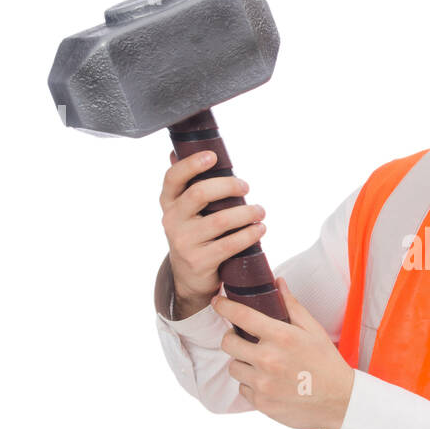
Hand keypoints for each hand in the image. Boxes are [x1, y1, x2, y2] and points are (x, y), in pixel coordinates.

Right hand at [160, 149, 267, 315]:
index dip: (191, 164)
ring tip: (260, 211)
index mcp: (169, 202)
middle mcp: (172, 220)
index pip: (173, 177)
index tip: (213, 156)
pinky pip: (229, 244)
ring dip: (247, 213)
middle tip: (247, 187)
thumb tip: (179, 150)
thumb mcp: (186, 211)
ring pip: (220, 220)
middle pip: (199, 193)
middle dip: (229, 186)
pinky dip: (249, 235)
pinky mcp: (199, 261)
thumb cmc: (195, 235)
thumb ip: (187, 185)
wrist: (189, 278)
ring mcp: (184, 242)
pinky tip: (260, 229)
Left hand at [213, 277, 354, 428]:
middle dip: (233, 338)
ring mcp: (263, 383)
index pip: (242, 315)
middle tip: (244, 339)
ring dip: (242, 363)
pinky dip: (251, 384)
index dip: (224, 306)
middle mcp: (268, 360)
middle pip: (228, 343)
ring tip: (260, 364)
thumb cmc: (327, 363)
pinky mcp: (261, 402)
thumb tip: (278, 283)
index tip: (217, 303)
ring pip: (233, 367)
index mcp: (282, 337)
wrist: (340, 402)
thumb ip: (292, 306)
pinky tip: (268, 382)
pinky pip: (242, 388)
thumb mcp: (314, 331)